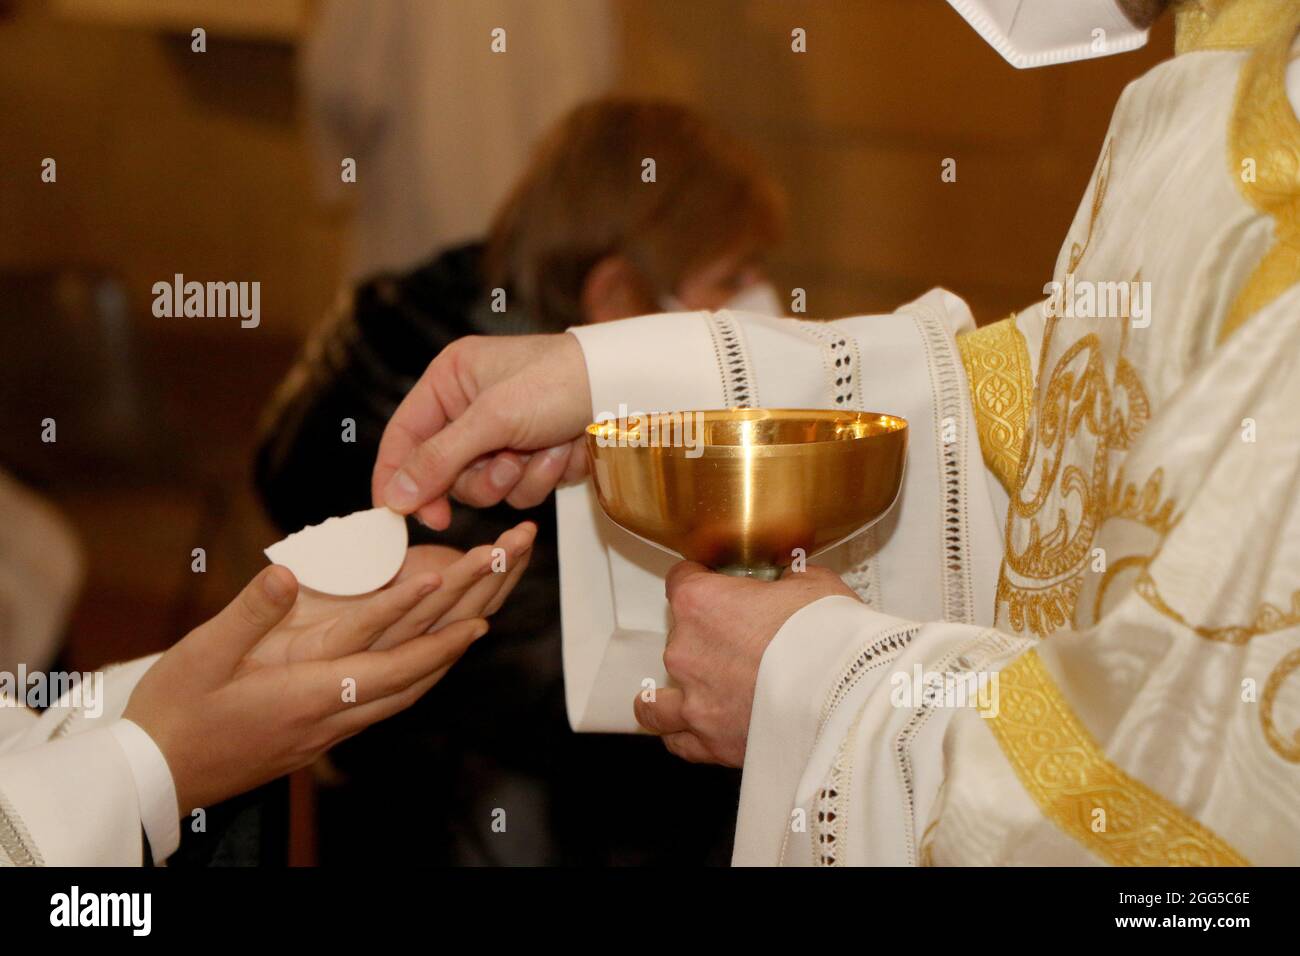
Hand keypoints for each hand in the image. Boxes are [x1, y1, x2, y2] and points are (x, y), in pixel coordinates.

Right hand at [122, 524, 533, 815]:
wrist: (155, 776)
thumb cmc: (175, 714)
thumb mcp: (202, 655)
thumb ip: (250, 613)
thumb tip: (288, 572)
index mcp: (308, 695)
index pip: (390, 667)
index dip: (434, 641)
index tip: (474, 613)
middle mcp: (330, 717)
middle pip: (411, 680)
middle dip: (456, 640)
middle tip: (493, 604)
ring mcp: (328, 731)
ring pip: (403, 696)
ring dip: (441, 661)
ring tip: (475, 628)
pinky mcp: (319, 736)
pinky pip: (383, 705)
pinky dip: (413, 679)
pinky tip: (420, 667)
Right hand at [372, 333, 590, 528]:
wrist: (628, 391)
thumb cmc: (560, 382)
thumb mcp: (492, 418)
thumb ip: (439, 459)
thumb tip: (395, 497)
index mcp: (450, 380)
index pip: (403, 436)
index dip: (398, 477)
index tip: (400, 516)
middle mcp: (472, 407)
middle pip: (445, 472)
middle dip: (480, 476)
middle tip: (506, 464)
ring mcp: (504, 434)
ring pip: (485, 488)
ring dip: (516, 477)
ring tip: (543, 447)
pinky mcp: (533, 456)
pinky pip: (520, 491)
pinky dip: (543, 477)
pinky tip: (564, 450)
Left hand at [634, 561, 859, 766]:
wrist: (848, 697)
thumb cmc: (830, 638)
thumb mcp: (814, 584)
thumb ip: (788, 580)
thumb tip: (790, 580)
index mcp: (702, 603)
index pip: (681, 580)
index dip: (701, 581)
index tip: (714, 586)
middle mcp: (686, 650)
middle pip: (679, 636)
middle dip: (706, 638)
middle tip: (740, 644)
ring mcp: (693, 700)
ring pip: (656, 700)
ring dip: (671, 694)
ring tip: (687, 694)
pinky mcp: (709, 742)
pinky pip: (678, 741)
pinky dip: (682, 735)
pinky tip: (689, 732)